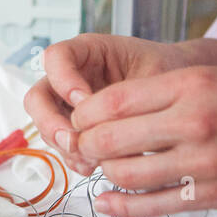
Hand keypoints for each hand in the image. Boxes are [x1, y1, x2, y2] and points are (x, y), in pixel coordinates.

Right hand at [24, 34, 191, 175]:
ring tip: (91, 158)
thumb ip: (127, 96)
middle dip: (51, 122)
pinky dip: (73, 157)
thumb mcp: (151, 74)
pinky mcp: (75, 128)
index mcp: (87, 51)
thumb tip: (106, 125)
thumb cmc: (164, 71)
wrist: (177, 91)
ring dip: (63, 145)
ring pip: (45, 126)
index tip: (84, 101)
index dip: (63, 80)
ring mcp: (68, 105)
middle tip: (74, 140)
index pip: (56, 58)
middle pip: (38, 97)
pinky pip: (61, 145)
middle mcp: (70, 77)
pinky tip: (93, 165)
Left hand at [72, 66, 216, 216]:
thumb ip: (167, 90)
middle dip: (87, 145)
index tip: (79, 119)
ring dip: (105, 174)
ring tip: (104, 169)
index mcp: (192, 85)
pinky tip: (107, 201)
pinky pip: (151, 205)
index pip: (112, 101)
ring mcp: (203, 162)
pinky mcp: (211, 196)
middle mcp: (194, 121)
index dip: (84, 114)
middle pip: (110, 138)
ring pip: (126, 174)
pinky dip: (120, 206)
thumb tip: (111, 106)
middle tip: (85, 147)